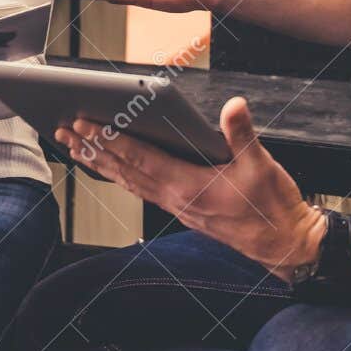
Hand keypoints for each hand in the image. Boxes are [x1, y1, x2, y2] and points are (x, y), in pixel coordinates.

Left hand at [53, 96, 324, 279]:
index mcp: (189, 187)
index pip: (140, 159)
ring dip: (101, 163)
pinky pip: (142, 189)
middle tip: (65, 130)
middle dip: (93, 150)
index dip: (111, 140)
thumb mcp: (262, 166)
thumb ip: (243, 134)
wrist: (285, 244)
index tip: (86, 124)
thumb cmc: (273, 207)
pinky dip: (121, 175)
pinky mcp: (184, 209)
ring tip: (76, 146)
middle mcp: (176, 199)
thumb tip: (234, 106)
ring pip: (129, 182)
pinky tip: (111, 167)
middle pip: (125, 171)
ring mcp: (177, 207)